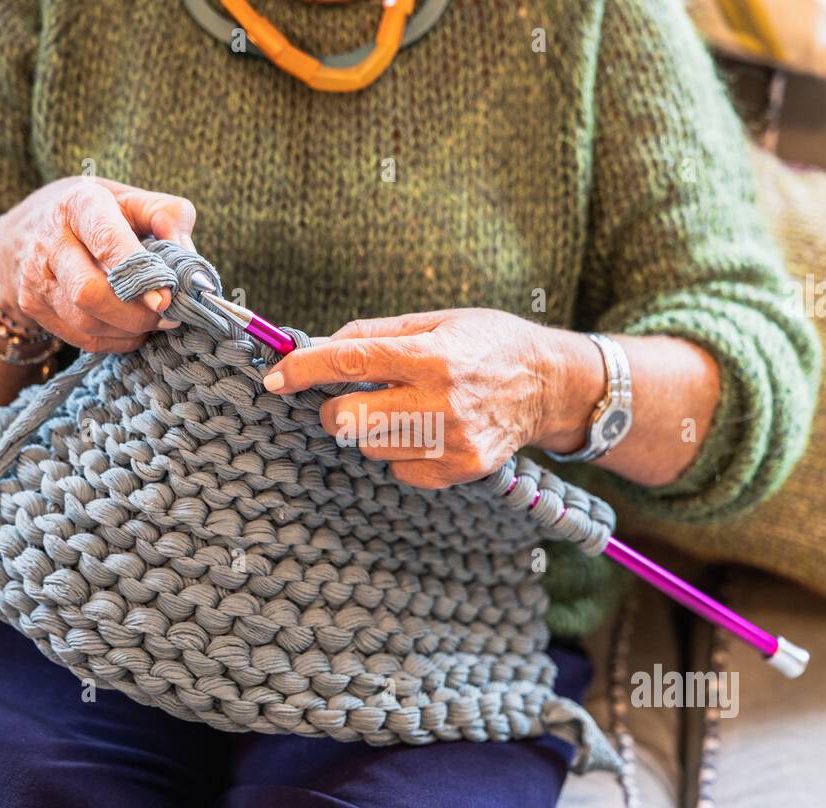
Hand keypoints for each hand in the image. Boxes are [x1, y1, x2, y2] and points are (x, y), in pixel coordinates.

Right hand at [0, 176, 197, 352]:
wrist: (33, 228)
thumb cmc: (97, 214)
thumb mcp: (133, 201)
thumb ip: (169, 219)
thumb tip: (190, 268)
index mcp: (78, 205)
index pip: (106, 243)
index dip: (139, 275)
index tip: (167, 298)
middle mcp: (49, 240)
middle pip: (90, 292)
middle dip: (136, 313)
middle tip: (168, 315)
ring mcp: (35, 277)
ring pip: (86, 321)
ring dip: (129, 329)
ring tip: (153, 320)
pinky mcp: (34, 306)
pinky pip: (82, 339)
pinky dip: (116, 340)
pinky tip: (131, 328)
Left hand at [262, 309, 603, 488]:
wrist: (549, 386)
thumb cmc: (488, 344)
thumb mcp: (436, 320)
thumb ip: (376, 334)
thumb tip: (320, 346)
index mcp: (432, 355)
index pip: (350, 362)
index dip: (303, 369)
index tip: (275, 377)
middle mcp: (441, 401)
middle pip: (350, 419)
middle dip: (333, 409)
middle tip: (343, 400)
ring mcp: (452, 441)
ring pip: (370, 448)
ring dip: (368, 430)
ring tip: (398, 410)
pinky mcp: (460, 469)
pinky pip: (399, 470)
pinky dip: (397, 452)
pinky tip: (422, 431)